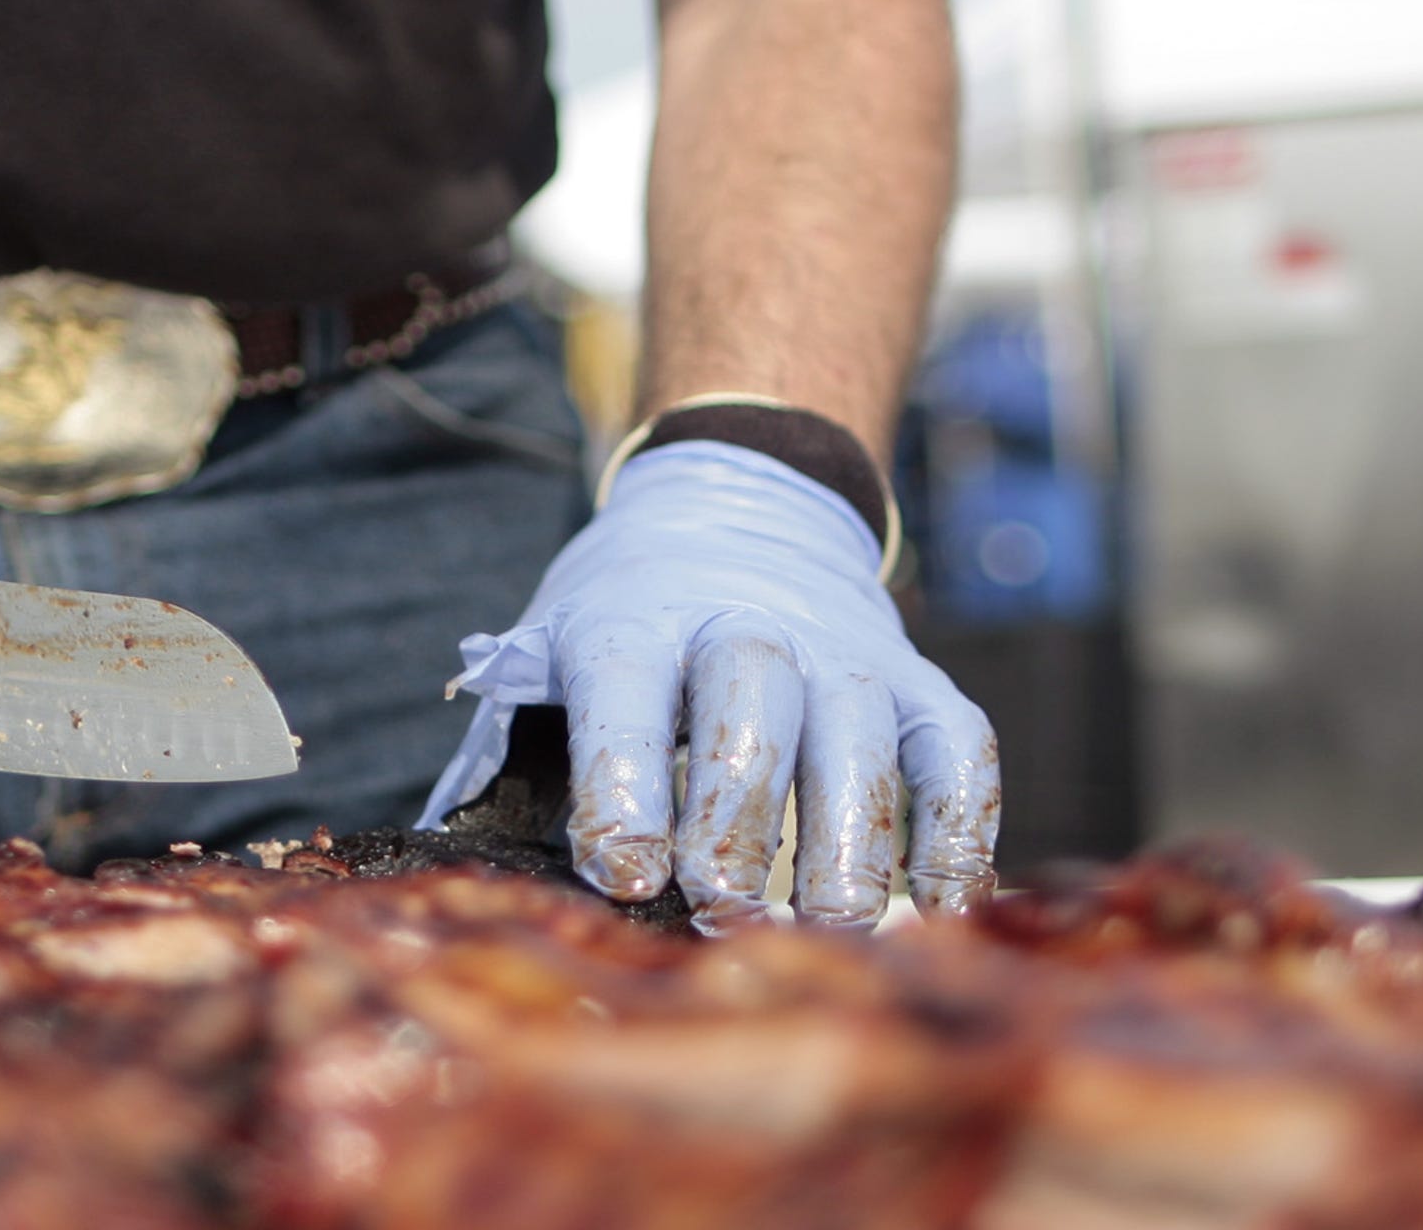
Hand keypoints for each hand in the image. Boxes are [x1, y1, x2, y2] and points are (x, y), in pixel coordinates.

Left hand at [422, 440, 998, 930]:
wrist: (743, 499)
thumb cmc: (629, 615)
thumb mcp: (554, 646)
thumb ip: (522, 740)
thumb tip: (462, 853)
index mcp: (632, 618)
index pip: (623, 687)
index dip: (622, 779)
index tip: (622, 870)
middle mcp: (746, 622)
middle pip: (750, 698)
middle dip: (737, 810)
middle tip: (723, 905)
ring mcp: (845, 648)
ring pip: (861, 730)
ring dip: (851, 835)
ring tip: (833, 922)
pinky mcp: (918, 677)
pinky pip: (956, 749)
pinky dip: (961, 828)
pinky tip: (945, 903)